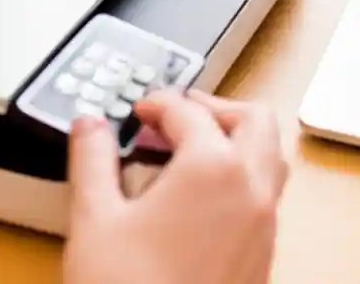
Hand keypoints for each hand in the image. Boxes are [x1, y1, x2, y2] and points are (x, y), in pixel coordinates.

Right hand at [64, 90, 288, 283]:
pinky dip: (241, 178)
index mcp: (213, 168)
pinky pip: (266, 196)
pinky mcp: (264, 256)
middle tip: (177, 116)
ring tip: (190, 152)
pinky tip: (198, 200)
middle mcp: (251, 190)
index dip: (158, 104)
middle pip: (254, 119)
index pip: (189, 112)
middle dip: (215, 108)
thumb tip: (89, 127)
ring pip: (269, 157)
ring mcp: (264, 225)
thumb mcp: (95, 218)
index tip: (138, 110)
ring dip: (236, 140)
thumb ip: (92, 159)